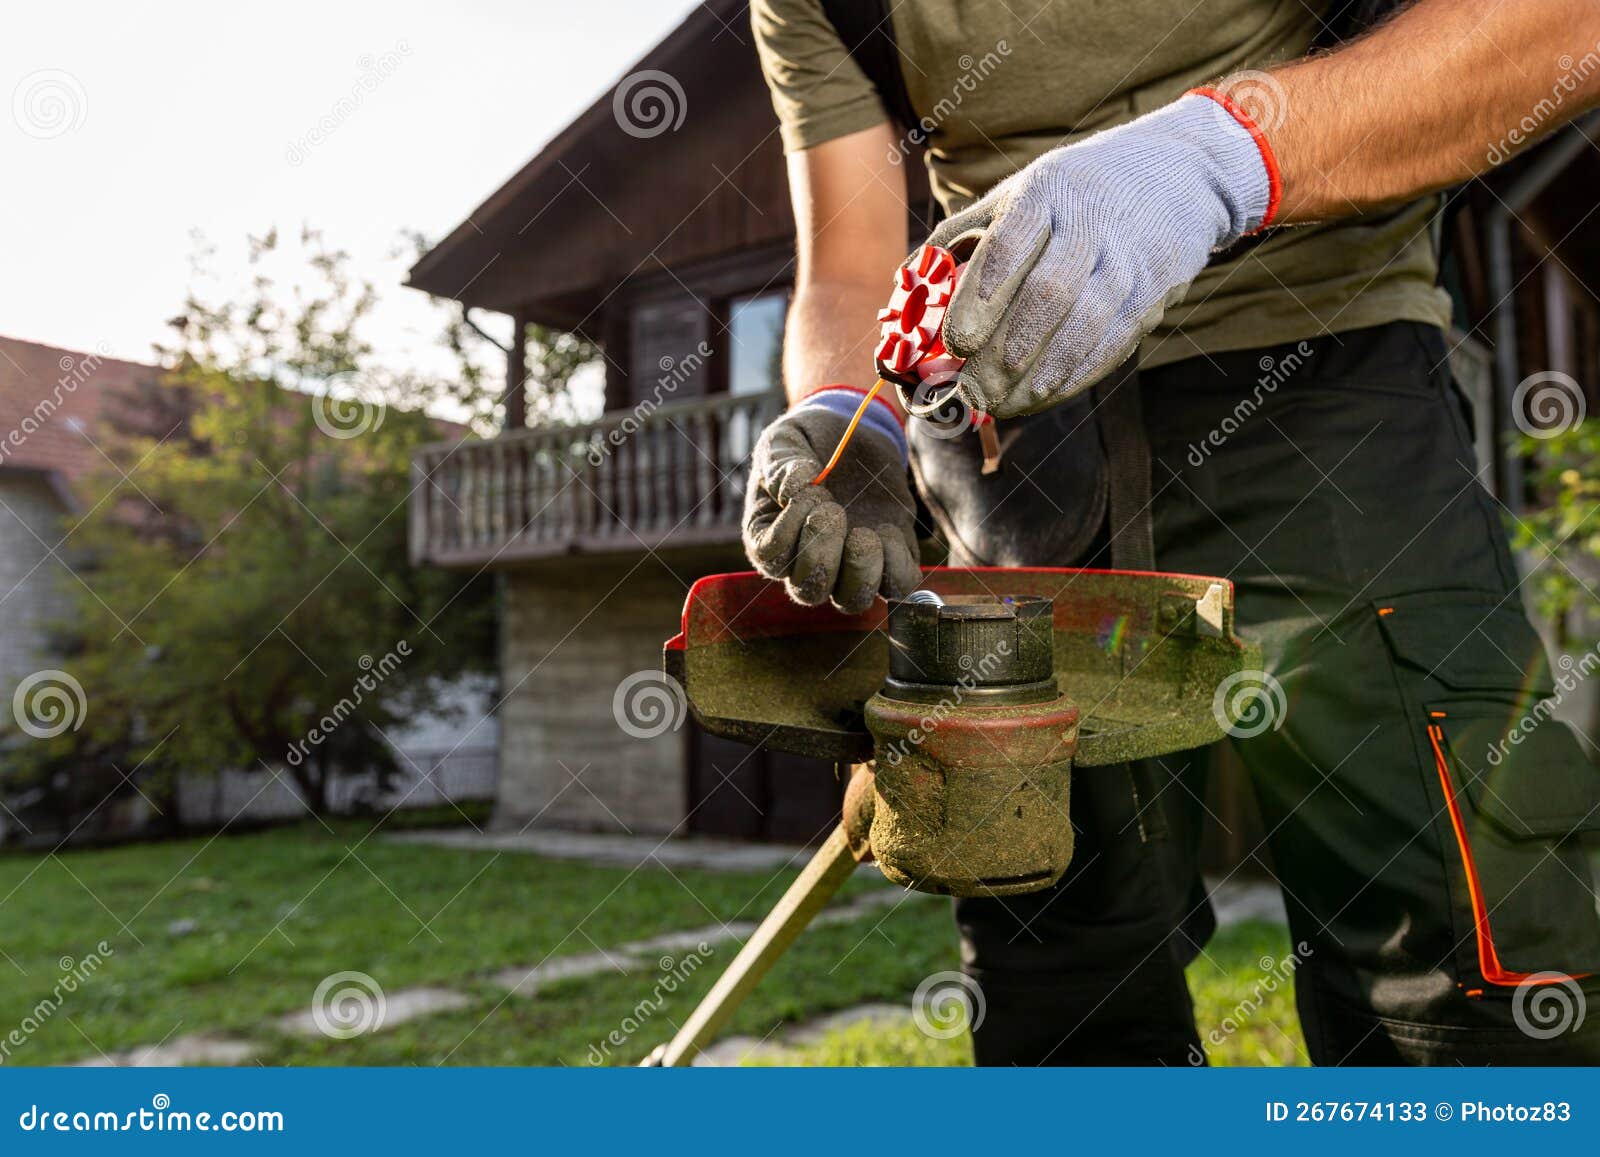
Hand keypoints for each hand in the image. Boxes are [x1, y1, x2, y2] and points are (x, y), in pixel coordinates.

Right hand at [742, 390, 920, 612]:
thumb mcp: (785, 439)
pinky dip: (896, 566)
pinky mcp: (888, 558)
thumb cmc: (810, 441)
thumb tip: (795, 488)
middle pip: (810, 591)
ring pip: (853, 601)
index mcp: (770, 536)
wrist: (853, 433)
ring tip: (865, 532)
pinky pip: (896, 586)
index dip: (790, 529)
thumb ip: (779, 462)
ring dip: (862, 572)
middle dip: (822, 554)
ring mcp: (849, 565)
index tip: (809, 491)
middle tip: (833, 509)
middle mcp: (807, 561)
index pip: (771, 558)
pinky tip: (889, 530)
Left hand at [930, 91, 1275, 417]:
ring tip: (1000, 405)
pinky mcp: (1154, 292)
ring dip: (1040, 374)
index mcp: (1046, 192)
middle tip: (970, 392)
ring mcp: (1128, 259)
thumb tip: (905, 284)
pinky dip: (1075, 375)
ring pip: (1085, 324)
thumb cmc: (1074, 192)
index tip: (955, 343)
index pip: (1011, 247)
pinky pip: (1114, 343)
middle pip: (1048, 294)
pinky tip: (1042, 396)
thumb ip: (962, 234)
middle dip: (1005, 351)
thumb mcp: (1019, 192)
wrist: (1179, 174)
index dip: (980, 300)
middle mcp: (1091, 223)